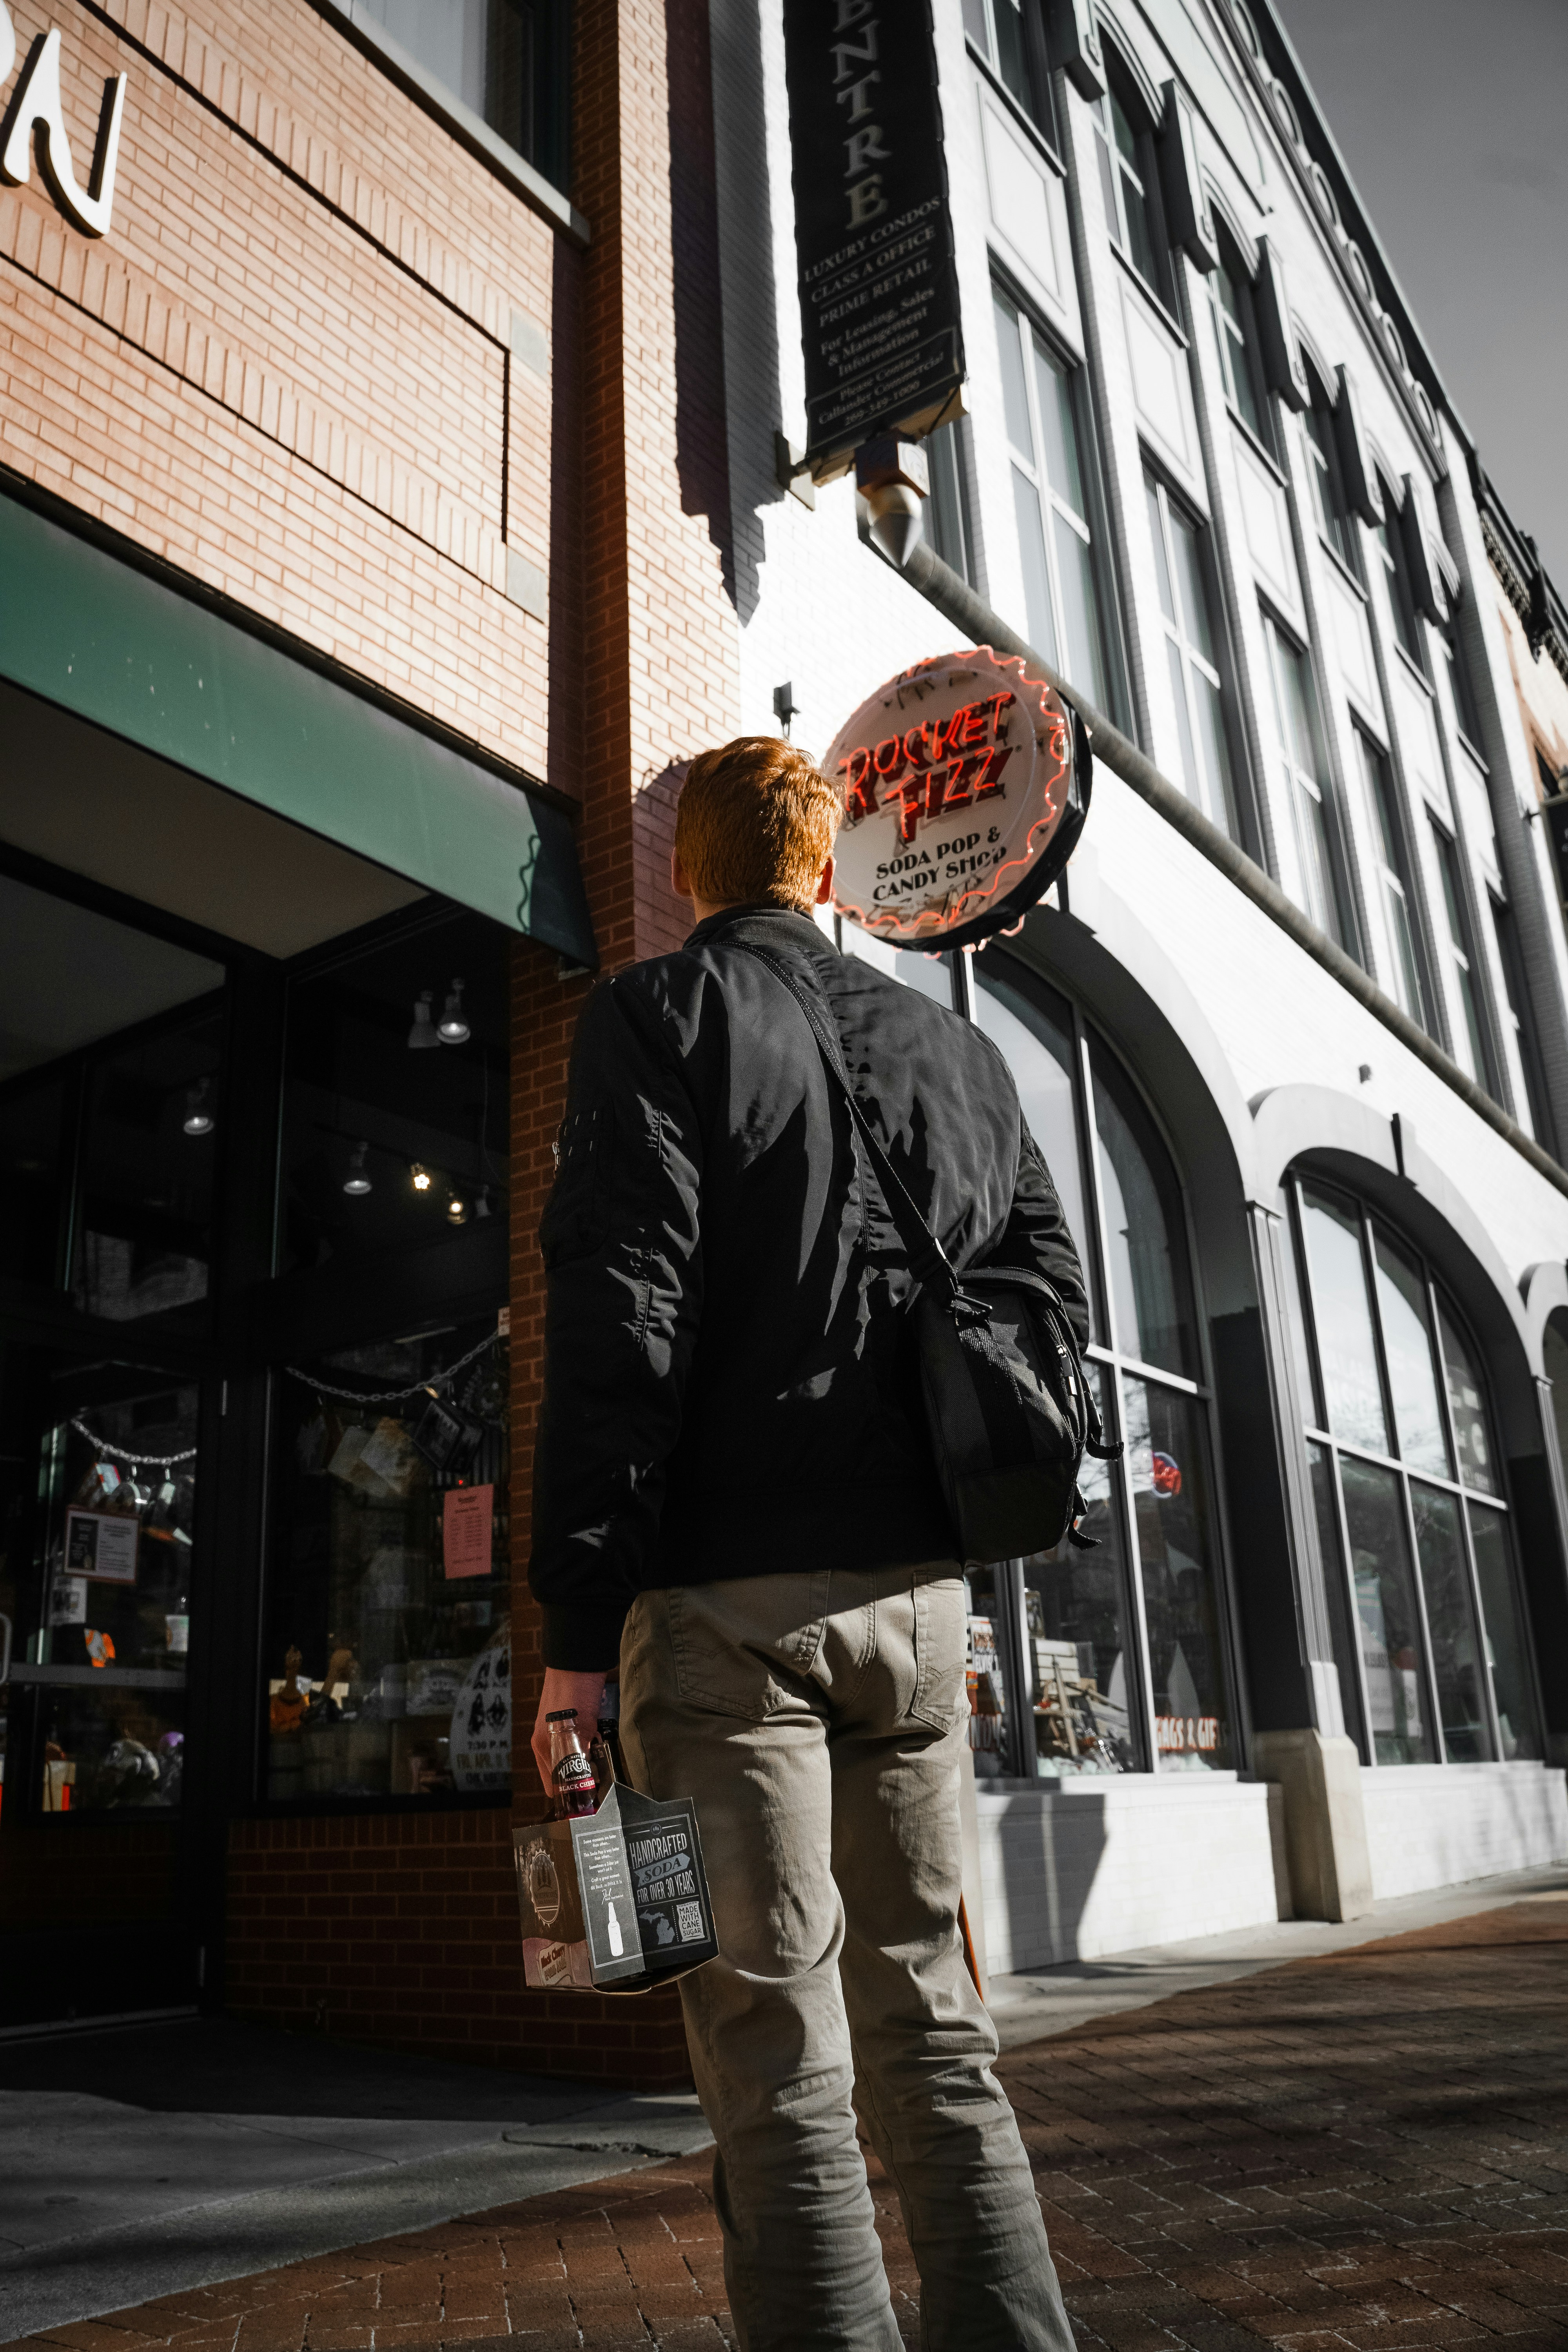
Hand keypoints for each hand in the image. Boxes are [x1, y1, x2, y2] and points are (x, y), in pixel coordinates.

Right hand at [531, 1666, 607, 1798]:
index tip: (589, 1800)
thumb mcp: (578, 1731)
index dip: (570, 1795)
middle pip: (566, 1771)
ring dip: (592, 1756)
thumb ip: (579, 1758)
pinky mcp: (574, 1716)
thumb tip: (586, 1781)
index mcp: (542, 1747)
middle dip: (583, 1776)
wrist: (579, 1659)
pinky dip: (596, 1739)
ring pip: (578, 1754)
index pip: (553, 1786)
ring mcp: (560, 1727)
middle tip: (603, 1778)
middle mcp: (548, 1739)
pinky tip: (606, 1735)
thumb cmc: (574, 1692)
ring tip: (606, 1755)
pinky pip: (586, 1736)